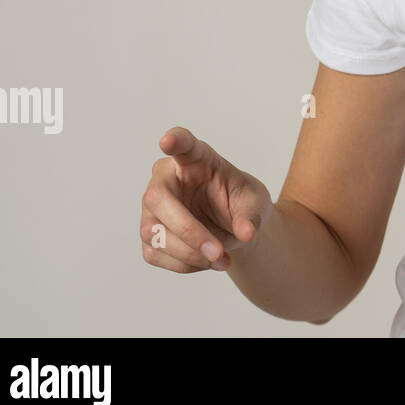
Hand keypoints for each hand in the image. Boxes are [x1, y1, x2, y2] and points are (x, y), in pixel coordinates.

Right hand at [139, 126, 273, 273]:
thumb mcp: (256, 204)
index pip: (183, 143)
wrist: (235, 228)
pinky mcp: (149, 235)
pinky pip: (155, 254)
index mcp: (196, 159)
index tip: (168, 141)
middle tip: (218, 251)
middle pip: (158, 198)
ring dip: (189, 253)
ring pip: (153, 232)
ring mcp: (152, 208)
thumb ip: (251, 216)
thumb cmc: (241, 203)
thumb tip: (246, 233)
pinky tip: (207, 262)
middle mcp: (167, 179)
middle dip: (188, 229)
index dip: (175, 141)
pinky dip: (184, 264)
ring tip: (221, 259)